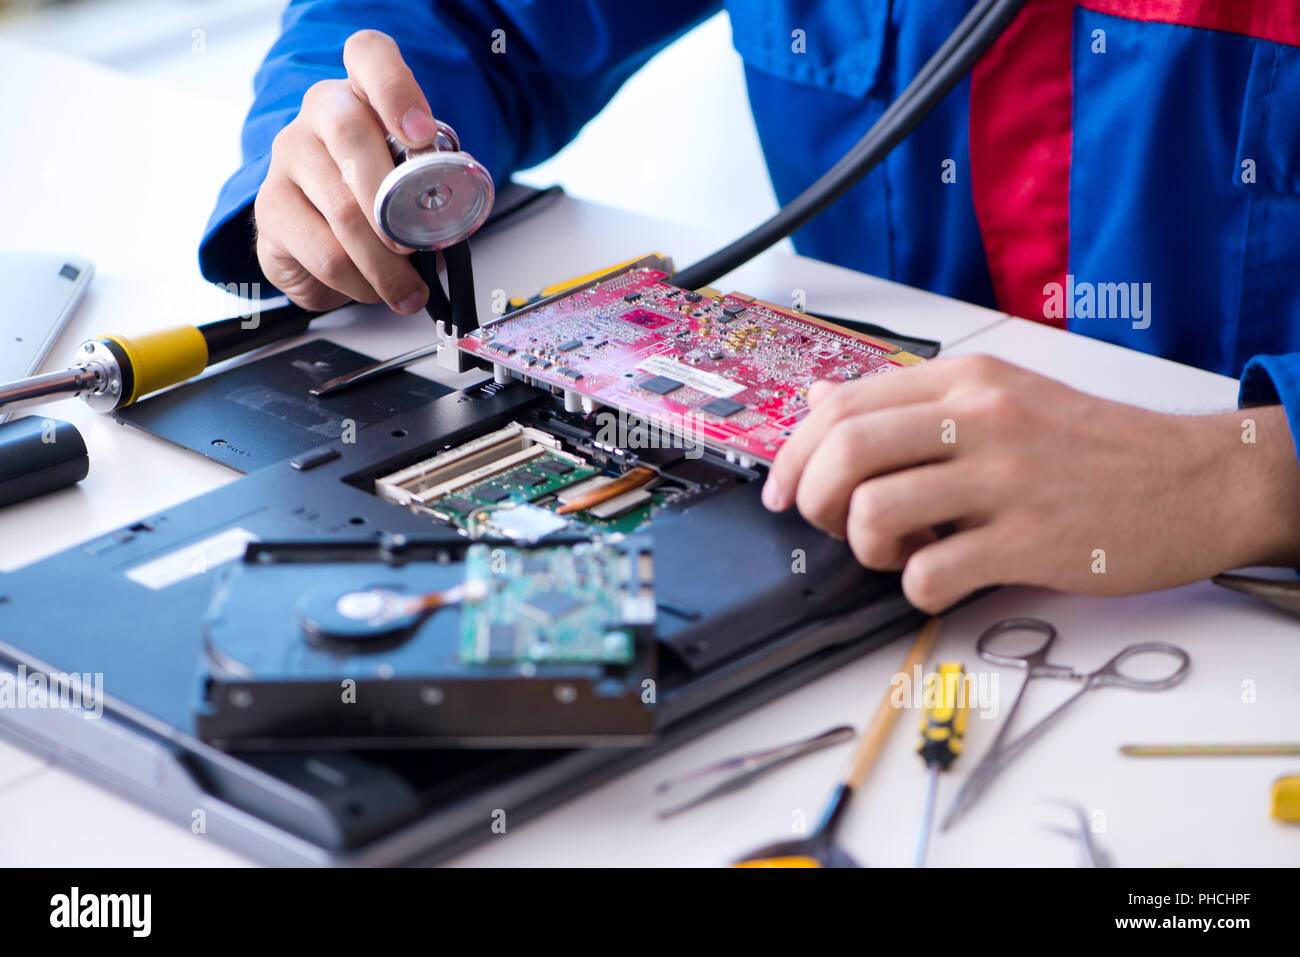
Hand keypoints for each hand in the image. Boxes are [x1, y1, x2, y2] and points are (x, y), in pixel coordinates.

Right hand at [254, 30, 433, 313]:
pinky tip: (372, 289)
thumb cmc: (380, 191)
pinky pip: (323, 253)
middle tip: (414, 245)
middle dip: (391, 200)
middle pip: (350, 135)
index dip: (396, 90)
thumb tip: (449, 226)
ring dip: (384, 264)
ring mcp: (289, 156)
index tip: (420, 132)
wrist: (323, 225)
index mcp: (364, 90)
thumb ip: (432, 186)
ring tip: (407, 291)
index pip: (371, 56)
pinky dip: (359, 282)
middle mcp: (321, 111)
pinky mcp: (271, 207)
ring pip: (341, 211)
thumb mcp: (415, 177)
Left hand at [762, 354, 1299, 611]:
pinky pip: (931, 573)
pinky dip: (916, 590)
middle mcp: (979, 419)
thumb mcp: (1003, 395)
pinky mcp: (1031, 541)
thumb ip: (915, 405)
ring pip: (874, 512)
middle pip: (844, 452)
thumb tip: (825, 408)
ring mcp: (1005, 479)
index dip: (792, 453)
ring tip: (896, 552)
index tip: (782, 490)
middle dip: (812, 499)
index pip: (841, 405)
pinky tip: (940, 580)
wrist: (1195, 480)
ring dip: (863, 547)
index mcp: (964, 382)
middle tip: (830, 525)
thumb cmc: (1093, 446)